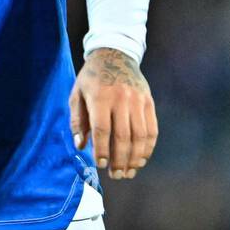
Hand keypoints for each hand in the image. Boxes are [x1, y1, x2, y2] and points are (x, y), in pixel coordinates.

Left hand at [69, 47, 157, 179]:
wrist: (115, 54)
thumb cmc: (91, 78)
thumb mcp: (77, 94)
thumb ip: (78, 120)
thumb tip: (81, 145)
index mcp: (100, 97)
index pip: (102, 129)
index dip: (101, 149)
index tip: (100, 165)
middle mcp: (121, 99)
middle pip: (123, 136)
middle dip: (120, 160)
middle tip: (116, 175)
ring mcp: (138, 100)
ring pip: (140, 136)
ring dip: (135, 158)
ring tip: (129, 172)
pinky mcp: (149, 102)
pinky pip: (152, 129)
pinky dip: (148, 147)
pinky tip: (141, 159)